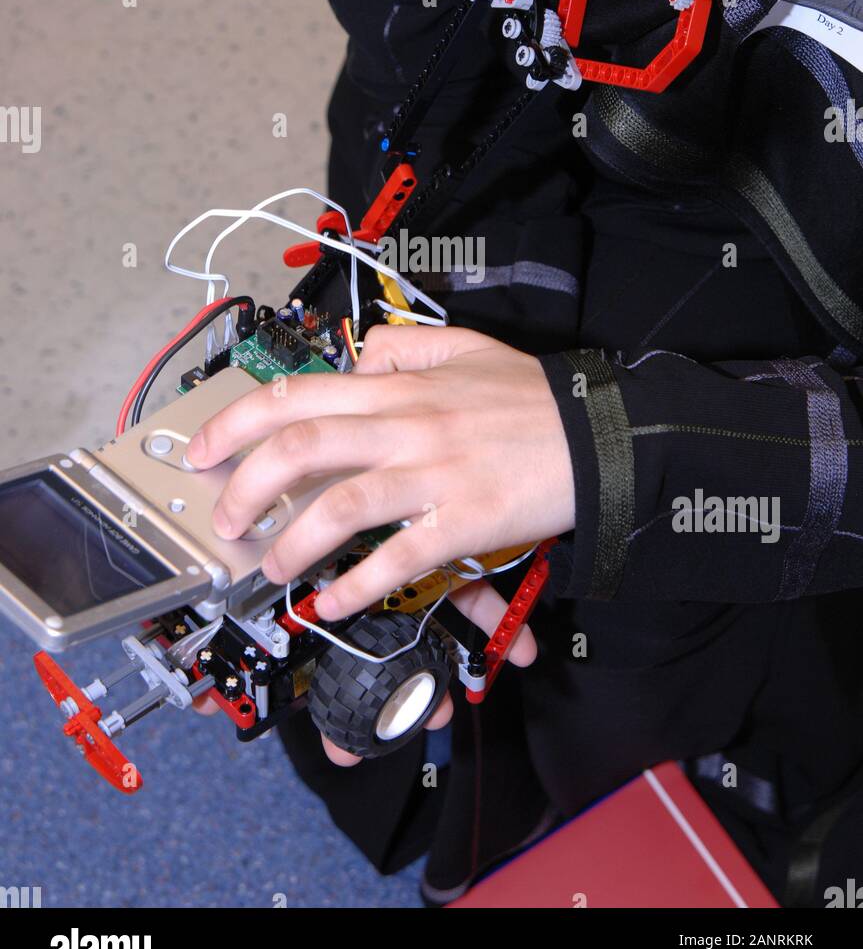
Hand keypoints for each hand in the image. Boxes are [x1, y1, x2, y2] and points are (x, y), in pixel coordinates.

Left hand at [185, 325, 574, 760]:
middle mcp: (406, 426)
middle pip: (299, 448)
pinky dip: (356, 584)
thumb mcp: (466, 347)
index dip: (236, 422)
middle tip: (226, 521)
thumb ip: (405, 346)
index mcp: (399, 387)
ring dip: (292, 543)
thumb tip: (360, 353)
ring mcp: (433, 474)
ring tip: (272, 568)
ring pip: (339, 505)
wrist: (601, 437)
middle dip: (244, 487)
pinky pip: (397, 557)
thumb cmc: (535, 399)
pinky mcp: (464, 521)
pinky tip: (332, 602)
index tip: (203, 450)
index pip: (296, 395)